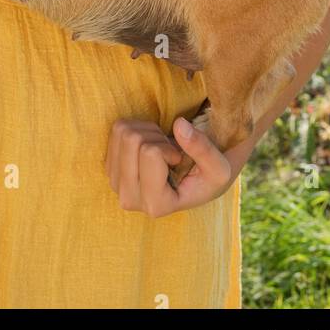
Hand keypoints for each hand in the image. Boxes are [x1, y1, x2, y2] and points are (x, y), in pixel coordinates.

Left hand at [105, 115, 242, 217]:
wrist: (195, 178)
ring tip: (161, 149)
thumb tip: (179, 124)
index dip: (168, 148)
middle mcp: (130, 199)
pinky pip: (117, 129)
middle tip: (169, 151)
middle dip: (156, 136)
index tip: (178, 161)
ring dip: (147, 132)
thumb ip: (203, 148)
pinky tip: (149, 146)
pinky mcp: (110, 167)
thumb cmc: (209, 176)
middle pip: (132, 139)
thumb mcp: (220, 167)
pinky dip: (137, 128)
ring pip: (123, 132)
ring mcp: (116, 184)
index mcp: (156, 205)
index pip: (150, 153)